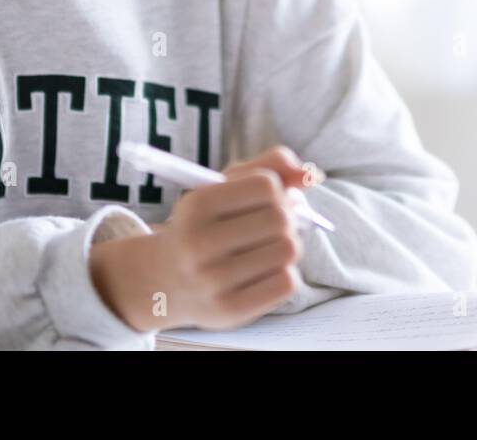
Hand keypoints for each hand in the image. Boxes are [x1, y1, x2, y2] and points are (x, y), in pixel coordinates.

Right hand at [89, 146, 316, 332]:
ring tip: (269, 248)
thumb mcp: (224, 187)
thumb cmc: (206, 226)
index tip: (268, 199)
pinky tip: (266, 272)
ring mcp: (213, 280)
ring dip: (288, 245)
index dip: (277, 188)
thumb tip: (311, 174)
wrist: (165, 281)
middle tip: (273, 225)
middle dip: (287, 218)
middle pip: (281, 218)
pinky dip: (286, 273)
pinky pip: (286, 282)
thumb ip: (269, 167)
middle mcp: (199, 243)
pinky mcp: (229, 310)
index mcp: (196, 205)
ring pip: (288, 250)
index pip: (266, 184)